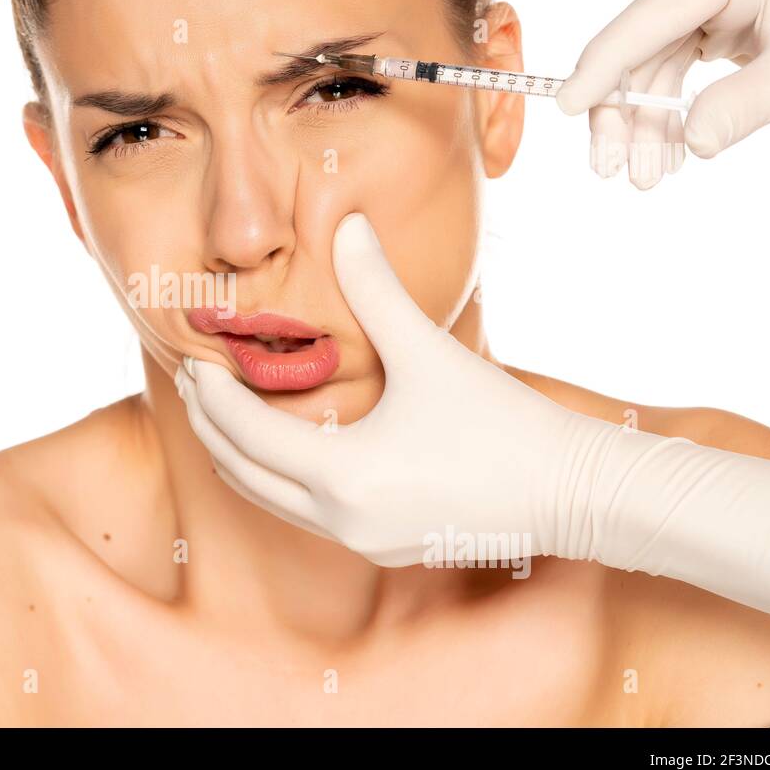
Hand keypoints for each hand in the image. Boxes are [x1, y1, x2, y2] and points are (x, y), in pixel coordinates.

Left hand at [173, 212, 602, 566]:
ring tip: (227, 412)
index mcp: (343, 477)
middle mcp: (343, 521)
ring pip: (272, 502)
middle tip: (195, 384)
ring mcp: (364, 541)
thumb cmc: (504, 424)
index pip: (246, 437)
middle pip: (245, 475)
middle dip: (212, 429)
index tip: (195, 361)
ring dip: (243, 457)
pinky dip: (281, 479)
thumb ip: (378, 290)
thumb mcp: (429, 353)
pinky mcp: (385, 546)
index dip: (212, 398)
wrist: (575, 492)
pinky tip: (289, 445)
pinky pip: (307, 515)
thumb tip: (349, 223)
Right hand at [555, 0, 769, 188]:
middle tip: (613, 169)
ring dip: (643, 123)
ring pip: (650, 63)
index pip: (647, 19)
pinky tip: (666, 150)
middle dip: (624, 113)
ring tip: (645, 174)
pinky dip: (668, 110)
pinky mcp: (715, 12)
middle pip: (640, 46)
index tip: (566, 108)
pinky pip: (673, 64)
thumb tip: (691, 144)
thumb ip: (741, 108)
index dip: (602, 68)